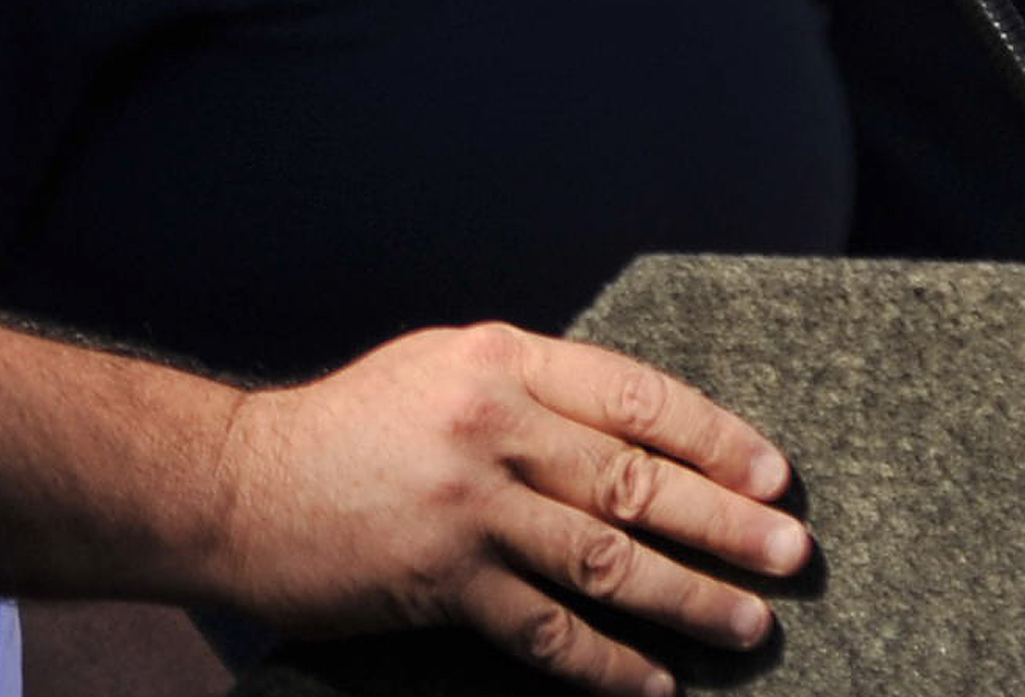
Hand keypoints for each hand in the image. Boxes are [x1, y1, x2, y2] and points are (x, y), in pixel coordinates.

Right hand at [196, 324, 808, 696]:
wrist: (232, 485)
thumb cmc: (344, 429)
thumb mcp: (439, 370)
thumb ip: (527, 392)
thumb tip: (626, 432)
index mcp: (502, 359)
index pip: (635, 395)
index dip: (713, 437)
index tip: (772, 473)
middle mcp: (493, 425)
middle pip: (638, 479)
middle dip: (727, 521)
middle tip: (791, 553)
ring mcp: (470, 508)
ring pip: (607, 558)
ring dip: (688, 597)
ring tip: (747, 626)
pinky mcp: (443, 582)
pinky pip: (547, 632)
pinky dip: (607, 664)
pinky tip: (653, 686)